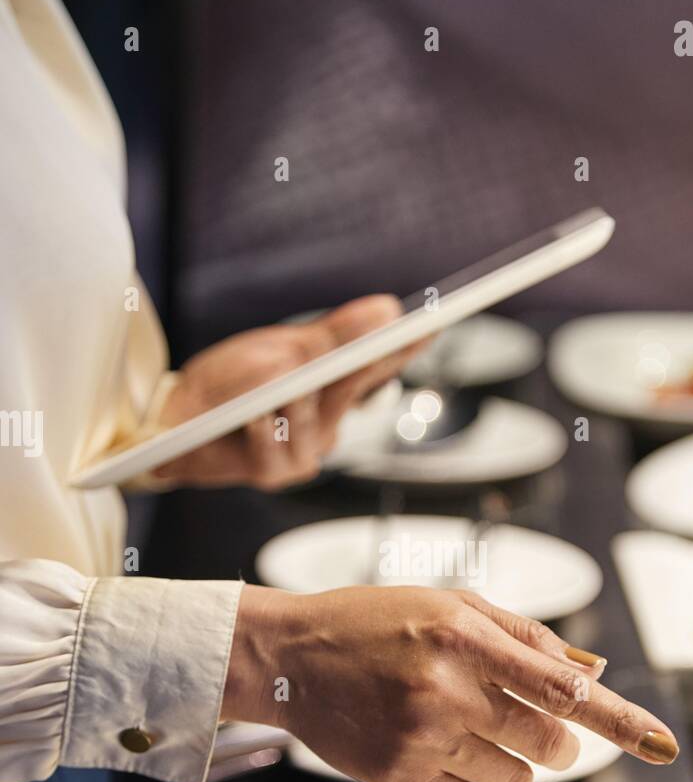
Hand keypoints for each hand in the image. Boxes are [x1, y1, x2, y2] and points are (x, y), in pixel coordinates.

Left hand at [153, 295, 418, 487]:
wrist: (171, 420)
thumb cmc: (228, 384)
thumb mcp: (282, 348)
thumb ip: (334, 334)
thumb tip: (388, 307)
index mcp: (332, 392)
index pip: (376, 364)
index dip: (406, 346)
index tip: (433, 322)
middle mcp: (326, 425)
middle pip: (352, 387)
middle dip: (365, 360)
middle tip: (382, 336)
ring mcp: (303, 453)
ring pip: (313, 420)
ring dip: (293, 398)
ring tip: (278, 379)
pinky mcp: (274, 474)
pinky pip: (277, 448)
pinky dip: (264, 427)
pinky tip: (254, 415)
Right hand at [222, 584, 678, 781]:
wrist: (290, 657)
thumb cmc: (376, 621)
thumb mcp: (452, 604)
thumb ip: (526, 637)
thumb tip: (593, 673)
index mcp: (468, 636)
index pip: (564, 687)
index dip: (620, 720)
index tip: (662, 745)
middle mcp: (448, 688)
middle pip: (550, 744)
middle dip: (556, 744)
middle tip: (531, 729)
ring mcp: (422, 737)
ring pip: (515, 780)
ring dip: (510, 764)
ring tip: (465, 732)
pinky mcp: (398, 777)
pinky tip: (442, 758)